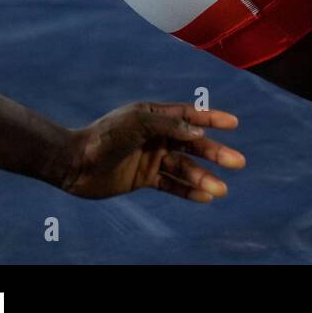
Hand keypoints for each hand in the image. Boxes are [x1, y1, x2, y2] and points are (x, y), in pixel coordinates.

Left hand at [60, 102, 243, 201]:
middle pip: (193, 145)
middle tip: (238, 162)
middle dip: (216, 153)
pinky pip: (171, 185)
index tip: (234, 123)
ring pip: (185, 168)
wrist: (73, 164)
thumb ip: (169, 125)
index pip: (190, 115)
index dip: (212, 118)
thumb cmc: (104, 137)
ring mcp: (151, 157)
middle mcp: (157, 136)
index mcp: (155, 115)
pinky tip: (205, 197)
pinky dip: (187, 191)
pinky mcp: (144, 178)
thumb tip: (198, 132)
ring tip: (221, 189)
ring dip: (203, 178)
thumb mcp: (137, 123)